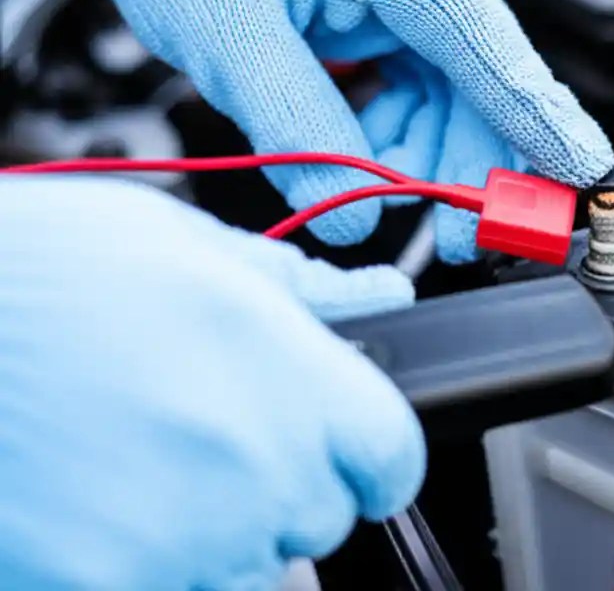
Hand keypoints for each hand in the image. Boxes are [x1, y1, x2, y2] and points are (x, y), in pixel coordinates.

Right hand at [0, 177, 423, 588]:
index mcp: (285, 369)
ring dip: (211, 535)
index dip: (367, 454)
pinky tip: (94, 510)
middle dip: (276, 482)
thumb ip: (296, 286)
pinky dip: (147, 566)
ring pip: (252, 571)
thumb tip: (381, 295)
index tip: (339, 449)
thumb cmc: (33, 274)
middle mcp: (251, 461)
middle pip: (320, 515)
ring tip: (130, 467)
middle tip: (194, 434)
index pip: (392, 456)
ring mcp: (184, 540)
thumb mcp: (178, 242)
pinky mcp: (109, 588)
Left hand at [49, 0, 613, 255]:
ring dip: (422, 149)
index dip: (539, 122)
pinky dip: (393, 121)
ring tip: (366, 181)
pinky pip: (416, 74)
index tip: (583, 181)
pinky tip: (357, 140)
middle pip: (480, 79)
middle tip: (451, 238)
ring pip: (452, 86)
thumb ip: (296, 129)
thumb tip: (354, 216)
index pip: (488, 47)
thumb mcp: (223, 34)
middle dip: (468, 166)